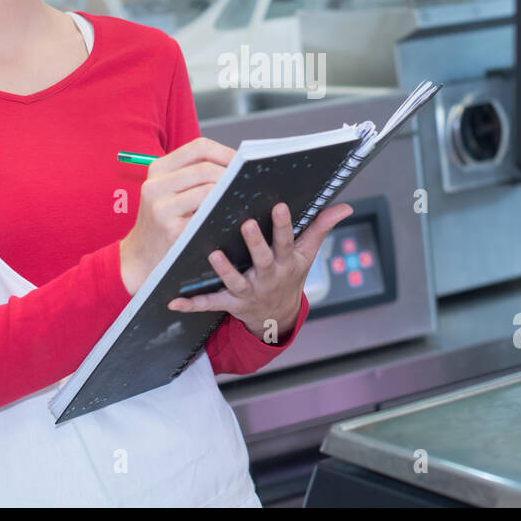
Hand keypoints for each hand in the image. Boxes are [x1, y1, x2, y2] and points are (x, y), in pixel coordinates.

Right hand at [119, 137, 235, 295]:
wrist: (140, 256)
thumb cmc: (162, 219)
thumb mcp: (166, 190)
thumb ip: (192, 173)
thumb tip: (236, 164)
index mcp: (157, 169)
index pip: (198, 147)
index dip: (225, 152)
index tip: (241, 162)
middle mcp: (155, 186)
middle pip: (205, 168)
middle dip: (230, 175)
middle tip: (245, 183)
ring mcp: (162, 209)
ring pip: (208, 190)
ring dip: (228, 193)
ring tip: (240, 197)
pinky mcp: (173, 230)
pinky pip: (206, 215)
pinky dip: (222, 212)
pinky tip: (229, 215)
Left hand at [166, 200, 353, 346]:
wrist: (277, 316)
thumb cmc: (289, 276)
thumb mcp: (307, 255)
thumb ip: (321, 228)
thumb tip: (346, 206)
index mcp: (285, 262)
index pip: (287, 241)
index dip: (285, 225)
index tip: (280, 205)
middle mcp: (268, 277)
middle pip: (263, 259)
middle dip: (256, 243)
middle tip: (248, 224)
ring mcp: (248, 292)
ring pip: (235, 282)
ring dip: (224, 270)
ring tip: (213, 254)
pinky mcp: (230, 304)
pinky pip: (210, 304)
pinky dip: (192, 304)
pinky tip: (174, 301)